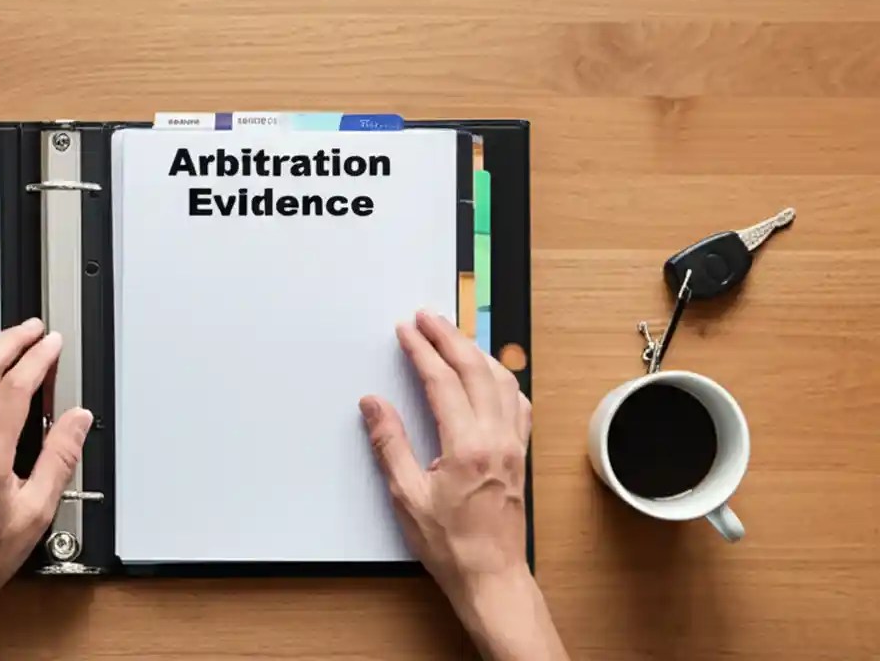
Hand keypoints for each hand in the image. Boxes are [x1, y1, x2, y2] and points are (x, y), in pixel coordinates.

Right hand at [361, 310, 566, 660]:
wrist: (491, 576)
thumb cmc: (449, 544)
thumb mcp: (406, 495)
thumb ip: (390, 443)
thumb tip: (374, 403)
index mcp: (468, 446)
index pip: (442, 381)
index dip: (422, 351)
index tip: (406, 330)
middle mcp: (497, 438)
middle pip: (475, 370)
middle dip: (449, 338)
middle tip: (427, 318)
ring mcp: (514, 445)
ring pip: (502, 381)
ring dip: (477, 352)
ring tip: (454, 336)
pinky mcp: (520, 455)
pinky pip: (517, 404)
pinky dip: (502, 379)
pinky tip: (490, 375)